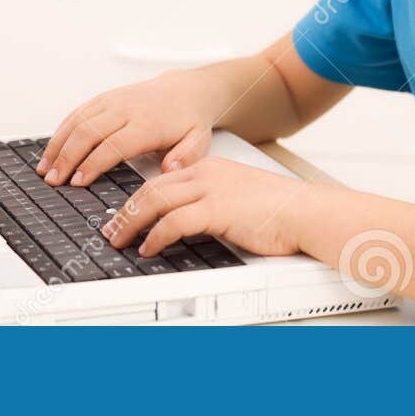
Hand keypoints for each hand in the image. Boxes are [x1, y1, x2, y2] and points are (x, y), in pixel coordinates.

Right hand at [37, 69, 223, 187]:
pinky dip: (61, 130)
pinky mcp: (105, 98)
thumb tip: (170, 170)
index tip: (77, 182)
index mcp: (148, 123)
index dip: (93, 164)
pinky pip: (78, 112)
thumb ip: (186, 158)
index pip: (114, 145)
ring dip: (58, 145)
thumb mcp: (199, 142)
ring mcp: (113, 101)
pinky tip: (52, 148)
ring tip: (44, 168)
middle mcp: (127, 109)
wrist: (187, 90)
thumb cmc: (189, 121)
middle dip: (67, 158)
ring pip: (78, 121)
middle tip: (53, 181)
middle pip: (89, 132)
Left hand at [100, 155, 315, 258]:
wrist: (305, 211)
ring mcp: (211, 189)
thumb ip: (211, 206)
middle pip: (151, 188)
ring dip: (131, 222)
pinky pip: (174, 221)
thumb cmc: (279, 212)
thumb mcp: (237, 200)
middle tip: (109, 229)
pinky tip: (148, 247)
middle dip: (125, 210)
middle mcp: (206, 174)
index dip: (137, 198)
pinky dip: (155, 235)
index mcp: (210, 168)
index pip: (162, 179)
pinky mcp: (217, 209)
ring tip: (119, 240)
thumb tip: (187, 227)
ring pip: (155, 201)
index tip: (123, 214)